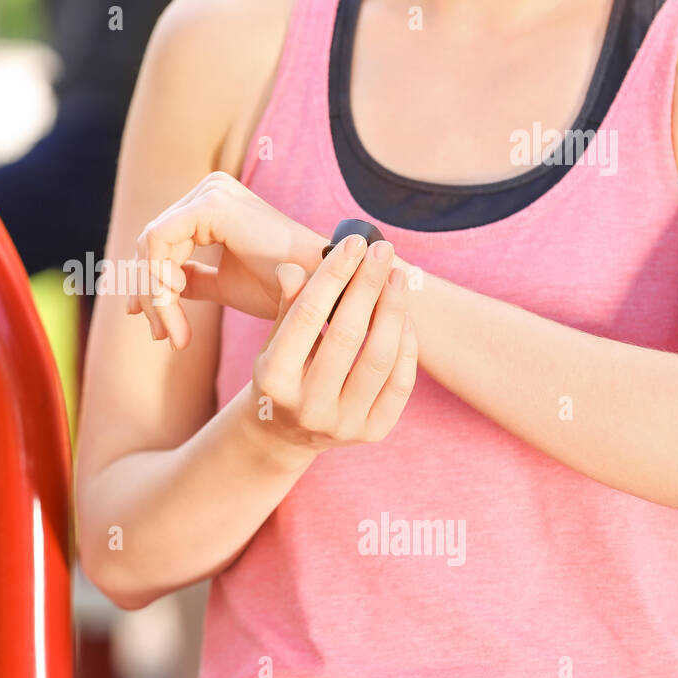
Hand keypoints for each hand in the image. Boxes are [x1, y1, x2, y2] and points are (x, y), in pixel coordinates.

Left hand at [125, 172, 325, 348]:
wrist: (317, 293)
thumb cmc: (280, 289)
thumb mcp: (222, 284)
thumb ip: (189, 279)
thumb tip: (150, 291)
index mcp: (212, 204)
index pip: (160, 242)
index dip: (147, 285)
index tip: (150, 324)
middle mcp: (211, 189)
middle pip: (150, 242)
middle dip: (150, 293)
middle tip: (159, 336)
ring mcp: (212, 192)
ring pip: (151, 244)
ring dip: (157, 295)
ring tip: (174, 333)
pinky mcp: (212, 204)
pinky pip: (160, 241)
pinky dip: (161, 279)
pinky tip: (179, 304)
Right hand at [248, 237, 416, 454]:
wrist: (284, 434)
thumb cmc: (279, 374)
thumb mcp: (272, 342)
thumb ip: (288, 306)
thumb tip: (296, 267)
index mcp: (274, 379)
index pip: (307, 316)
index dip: (333, 275)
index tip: (353, 242)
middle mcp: (307, 406)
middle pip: (347, 335)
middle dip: (368, 285)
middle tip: (383, 249)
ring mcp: (343, 424)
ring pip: (379, 358)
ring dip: (393, 310)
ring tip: (397, 277)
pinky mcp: (373, 433)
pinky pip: (400, 383)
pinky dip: (406, 345)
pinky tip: (403, 317)